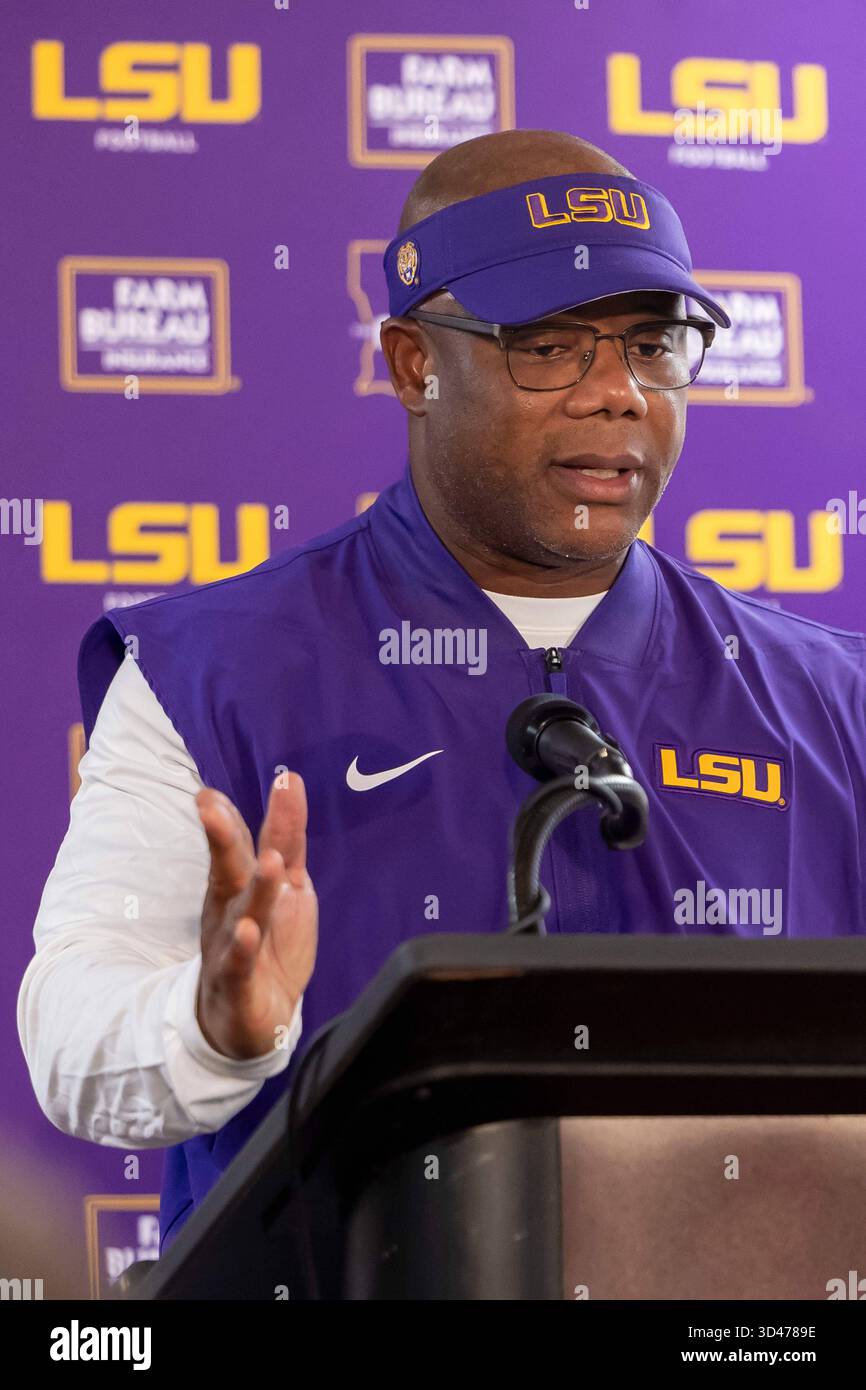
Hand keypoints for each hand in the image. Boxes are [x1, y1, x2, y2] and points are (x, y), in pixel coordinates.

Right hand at [194, 774, 317, 1059]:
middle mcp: (229, 909)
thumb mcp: (286, 886)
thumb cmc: (267, 943)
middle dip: (222, 839)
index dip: (230, 817)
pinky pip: (239, 964)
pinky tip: (247, 932)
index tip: (212, 791)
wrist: (251, 1020)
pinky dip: (242, 949)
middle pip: (228, 871)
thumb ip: (286, 837)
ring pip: (243, 914)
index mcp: (239, 885)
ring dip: (257, 889)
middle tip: (210, 806)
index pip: (237, 844)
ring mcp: (231, 946)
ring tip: (270, 863)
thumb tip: (289, 779)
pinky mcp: (238, 983)